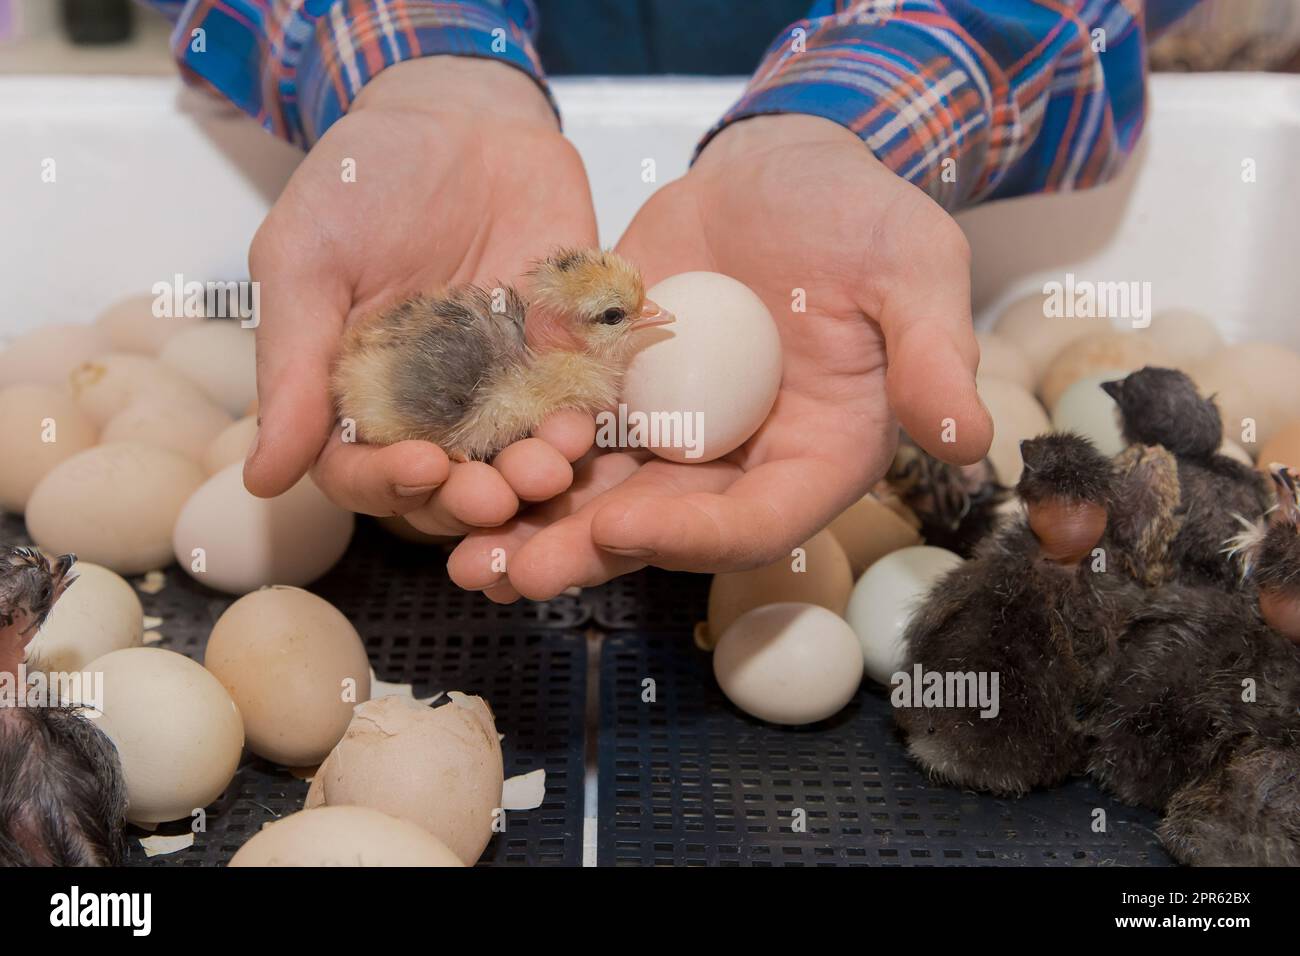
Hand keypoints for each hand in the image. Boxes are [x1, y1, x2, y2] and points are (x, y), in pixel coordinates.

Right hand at [243, 57, 598, 533]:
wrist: (457, 116)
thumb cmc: (363, 180)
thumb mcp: (304, 259)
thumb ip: (291, 366)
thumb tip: (262, 479)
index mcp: (356, 395)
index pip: (362, 471)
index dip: (387, 485)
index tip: (420, 469)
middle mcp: (431, 406)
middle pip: (448, 484)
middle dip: (472, 498)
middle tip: (496, 495)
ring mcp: (501, 385)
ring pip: (516, 458)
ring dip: (534, 475)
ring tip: (549, 467)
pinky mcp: (562, 354)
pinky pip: (576, 404)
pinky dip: (583, 423)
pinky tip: (586, 425)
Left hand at [448, 114, 991, 599]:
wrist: (776, 171)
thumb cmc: (857, 214)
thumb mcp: (910, 264)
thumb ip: (933, 351)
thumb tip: (970, 438)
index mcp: (821, 451)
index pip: (763, 519)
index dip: (697, 535)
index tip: (627, 527)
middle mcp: (746, 459)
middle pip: (669, 531)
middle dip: (592, 555)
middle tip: (513, 573)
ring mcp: (681, 434)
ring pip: (607, 500)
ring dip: (538, 531)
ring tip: (464, 553)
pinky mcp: (625, 398)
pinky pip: (572, 444)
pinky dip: (520, 466)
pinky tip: (456, 481)